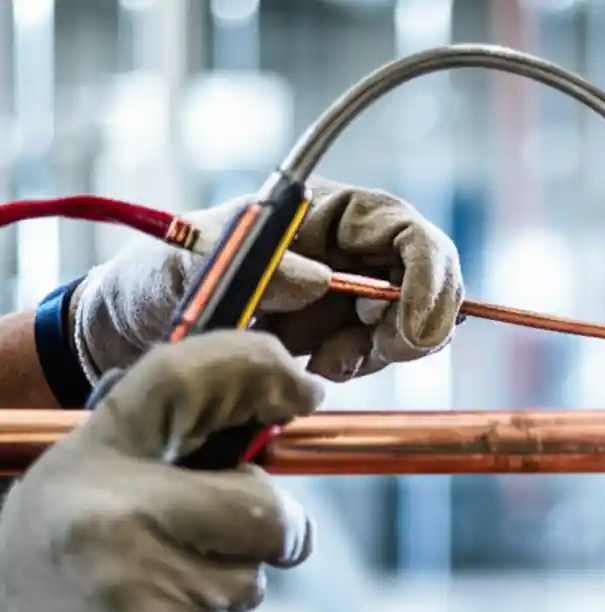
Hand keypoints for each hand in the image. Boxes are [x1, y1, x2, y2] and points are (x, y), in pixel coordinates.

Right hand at [0, 331, 321, 611]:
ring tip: (144, 610)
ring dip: (218, 604)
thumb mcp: (82, 484)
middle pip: (270, 514)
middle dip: (271, 537)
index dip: (254, 368)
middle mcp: (112, 518)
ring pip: (249, 590)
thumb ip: (167, 449)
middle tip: (209, 552)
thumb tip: (279, 405)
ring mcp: (134, 596)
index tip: (301, 390)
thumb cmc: (53, 569)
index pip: (184, 381)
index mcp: (91, 462)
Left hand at [71, 178, 463, 382]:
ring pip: (409, 321)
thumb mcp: (189, 264)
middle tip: (381, 352)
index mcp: (327, 212)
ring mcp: (349, 292)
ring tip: (321, 361)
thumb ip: (255, 266)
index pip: (406, 230)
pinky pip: (379, 352)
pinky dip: (360, 366)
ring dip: (379, 350)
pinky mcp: (341, 332)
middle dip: (416, 322)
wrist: (137, 330)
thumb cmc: (159, 277)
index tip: (411, 327)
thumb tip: (320, 280)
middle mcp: (349, 248)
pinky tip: (316, 367)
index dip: (427, 274)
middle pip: (426, 278)